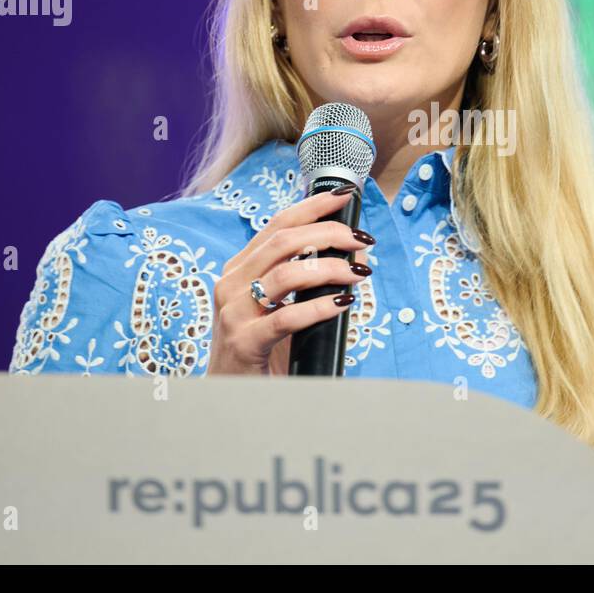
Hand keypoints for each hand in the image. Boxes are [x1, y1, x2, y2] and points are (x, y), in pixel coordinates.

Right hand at [206, 187, 373, 374]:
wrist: (234, 396)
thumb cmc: (264, 347)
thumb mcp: (279, 305)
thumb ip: (304, 280)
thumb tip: (353, 255)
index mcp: (239, 268)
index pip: (277, 224)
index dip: (313, 206)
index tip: (345, 196)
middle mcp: (231, 283)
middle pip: (284, 242)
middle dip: (329, 235)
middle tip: (362, 242)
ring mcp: (234, 312)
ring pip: (287, 274)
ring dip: (331, 269)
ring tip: (359, 274)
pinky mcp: (244, 341)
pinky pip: (287, 317)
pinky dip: (320, 307)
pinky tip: (343, 304)